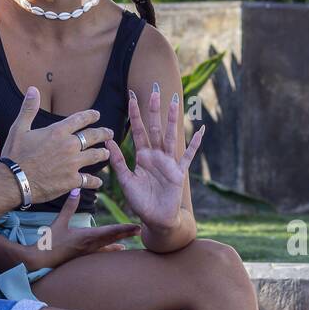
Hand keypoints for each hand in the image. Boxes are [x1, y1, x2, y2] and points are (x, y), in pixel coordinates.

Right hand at [0, 86, 111, 204]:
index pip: (80, 119)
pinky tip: (98, 181)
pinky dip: (95, 181)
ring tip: (107, 154)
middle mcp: (69, 146)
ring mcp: (72, 164)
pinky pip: (89, 180)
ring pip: (95, 156)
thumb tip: (33, 89)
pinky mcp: (71, 181)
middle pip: (93, 136)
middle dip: (104, 133)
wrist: (14, 181)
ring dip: (103, 154)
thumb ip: (29, 108)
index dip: (90, 116)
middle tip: (110, 133)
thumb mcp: (19, 128)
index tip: (97, 115)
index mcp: (58, 131)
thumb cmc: (15, 154)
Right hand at [31, 187, 141, 268]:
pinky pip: (100, 252)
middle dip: (126, 234)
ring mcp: (87, 252)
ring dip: (119, 242)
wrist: (41, 261)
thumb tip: (77, 189)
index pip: (110, 231)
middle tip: (140, 230)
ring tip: (131, 241)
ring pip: (108, 246)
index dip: (124, 229)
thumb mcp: (59, 221)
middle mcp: (90, 245)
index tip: (136, 226)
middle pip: (113, 239)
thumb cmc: (49, 241)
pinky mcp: (82, 256)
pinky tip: (115, 249)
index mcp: (87, 236)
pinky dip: (110, 249)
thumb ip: (69, 206)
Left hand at [105, 84, 204, 231]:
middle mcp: (156, 155)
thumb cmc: (140, 201)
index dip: (135, 115)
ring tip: (175, 102)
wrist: (156, 219)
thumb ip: (118, 161)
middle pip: (156, 128)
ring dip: (173, 119)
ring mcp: (169, 162)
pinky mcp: (179, 172)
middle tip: (155, 89)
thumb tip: (108, 141)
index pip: (138, 131)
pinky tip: (200, 130)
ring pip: (171, 136)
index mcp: (142, 156)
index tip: (131, 97)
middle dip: (155, 109)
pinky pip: (188, 156)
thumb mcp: (125, 180)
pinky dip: (195, 144)